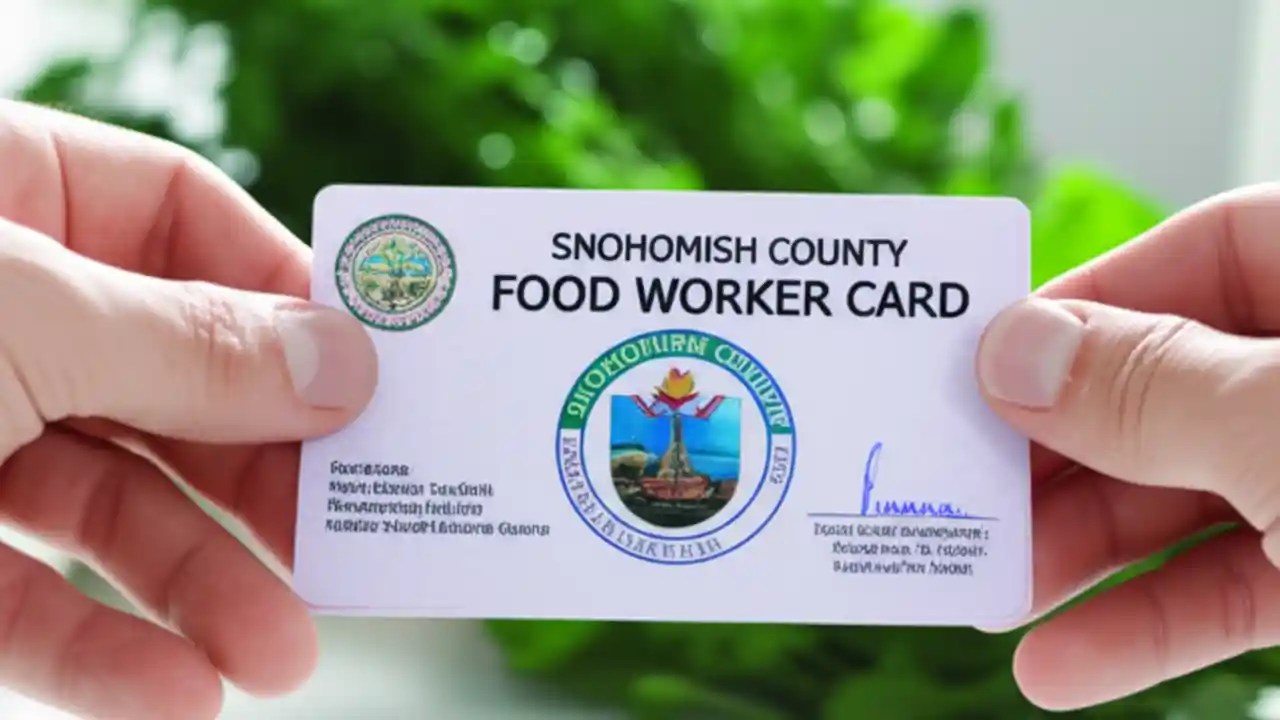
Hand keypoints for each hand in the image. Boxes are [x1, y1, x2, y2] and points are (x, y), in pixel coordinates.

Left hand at [0, 100, 376, 718]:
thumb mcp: (20, 316)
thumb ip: (189, 345)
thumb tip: (343, 364)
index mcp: (6, 196)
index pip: (183, 221)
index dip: (288, 295)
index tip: (379, 375)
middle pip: (177, 384)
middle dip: (265, 476)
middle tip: (359, 535)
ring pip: (115, 504)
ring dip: (205, 587)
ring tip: (281, 654)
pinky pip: (24, 602)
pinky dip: (102, 652)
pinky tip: (175, 694)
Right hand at [975, 183, 1279, 708]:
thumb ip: (1154, 387)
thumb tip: (1013, 353)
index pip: (1202, 253)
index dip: (1083, 304)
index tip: (976, 365)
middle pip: (1172, 389)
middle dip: (1059, 456)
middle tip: (957, 493)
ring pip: (1190, 499)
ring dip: (1080, 555)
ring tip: (984, 595)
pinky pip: (1234, 591)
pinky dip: (1148, 628)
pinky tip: (1059, 668)